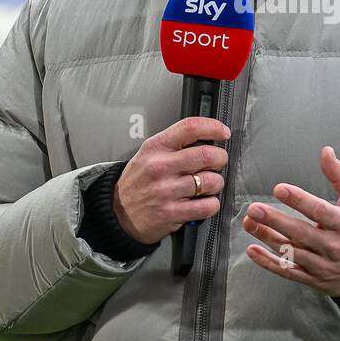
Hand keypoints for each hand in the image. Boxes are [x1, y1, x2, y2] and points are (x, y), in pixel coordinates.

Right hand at [113, 116, 229, 244]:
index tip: (222, 132)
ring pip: (211, 181)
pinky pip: (208, 206)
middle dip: (220, 158)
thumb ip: (174, 144)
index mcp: (156, 148)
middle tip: (218, 162)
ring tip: (208, 185)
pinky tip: (204, 201)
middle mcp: (161, 167)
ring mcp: (167, 191)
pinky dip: (212, 204)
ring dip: (217, 183)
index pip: (190, 128)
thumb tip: (207, 137)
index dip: (213, 127)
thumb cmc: (137, 182)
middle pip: (207, 155)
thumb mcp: (148, 153)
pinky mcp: (173, 213)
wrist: (117, 212)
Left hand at [242, 146, 339, 297]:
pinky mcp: (313, 278)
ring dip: (267, 237)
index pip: (319, 211)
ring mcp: (322, 264)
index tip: (279, 189)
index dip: (299, 200)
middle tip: (255, 209)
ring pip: (291, 252)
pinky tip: (253, 250)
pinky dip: (268, 263)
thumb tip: (326, 152)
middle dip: (275, 220)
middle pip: (300, 232)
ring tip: (249, 222)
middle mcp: (333, 245)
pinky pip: (288, 271)